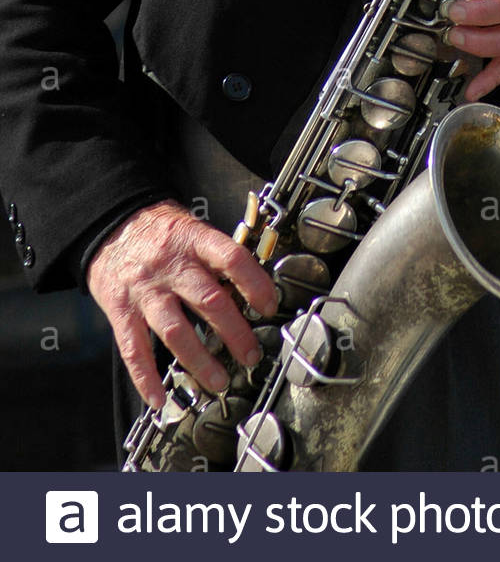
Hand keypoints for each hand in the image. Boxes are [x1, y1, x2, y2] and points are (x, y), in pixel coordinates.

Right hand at [86, 199, 278, 410]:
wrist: (109, 223)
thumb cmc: (159, 229)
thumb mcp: (193, 228)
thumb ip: (217, 255)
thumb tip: (251, 285)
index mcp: (194, 240)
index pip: (231, 259)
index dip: (254, 284)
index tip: (268, 306)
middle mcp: (171, 266)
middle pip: (208, 301)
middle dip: (234, 333)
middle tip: (251, 355)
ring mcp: (145, 291)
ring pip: (175, 330)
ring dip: (200, 360)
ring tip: (219, 381)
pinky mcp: (122, 311)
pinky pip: (134, 349)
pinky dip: (146, 377)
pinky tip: (159, 397)